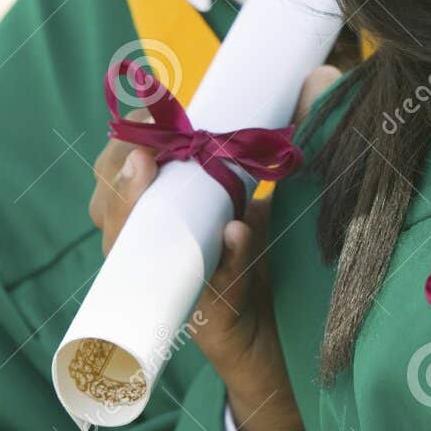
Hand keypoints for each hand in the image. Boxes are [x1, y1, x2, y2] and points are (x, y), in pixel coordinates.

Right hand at [89, 64, 339, 430]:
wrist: (300, 355)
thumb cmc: (281, 266)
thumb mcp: (278, 195)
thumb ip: (293, 139)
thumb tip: (318, 75)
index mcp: (169, 218)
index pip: (123, 174)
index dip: (125, 141)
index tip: (146, 106)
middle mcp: (162, 256)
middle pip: (113, 212)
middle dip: (118, 174)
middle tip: (141, 147)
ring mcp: (180, 294)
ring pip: (136, 254)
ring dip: (138, 211)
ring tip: (150, 172)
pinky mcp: (213, 328)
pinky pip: (208, 297)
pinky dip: (222, 262)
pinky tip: (234, 234)